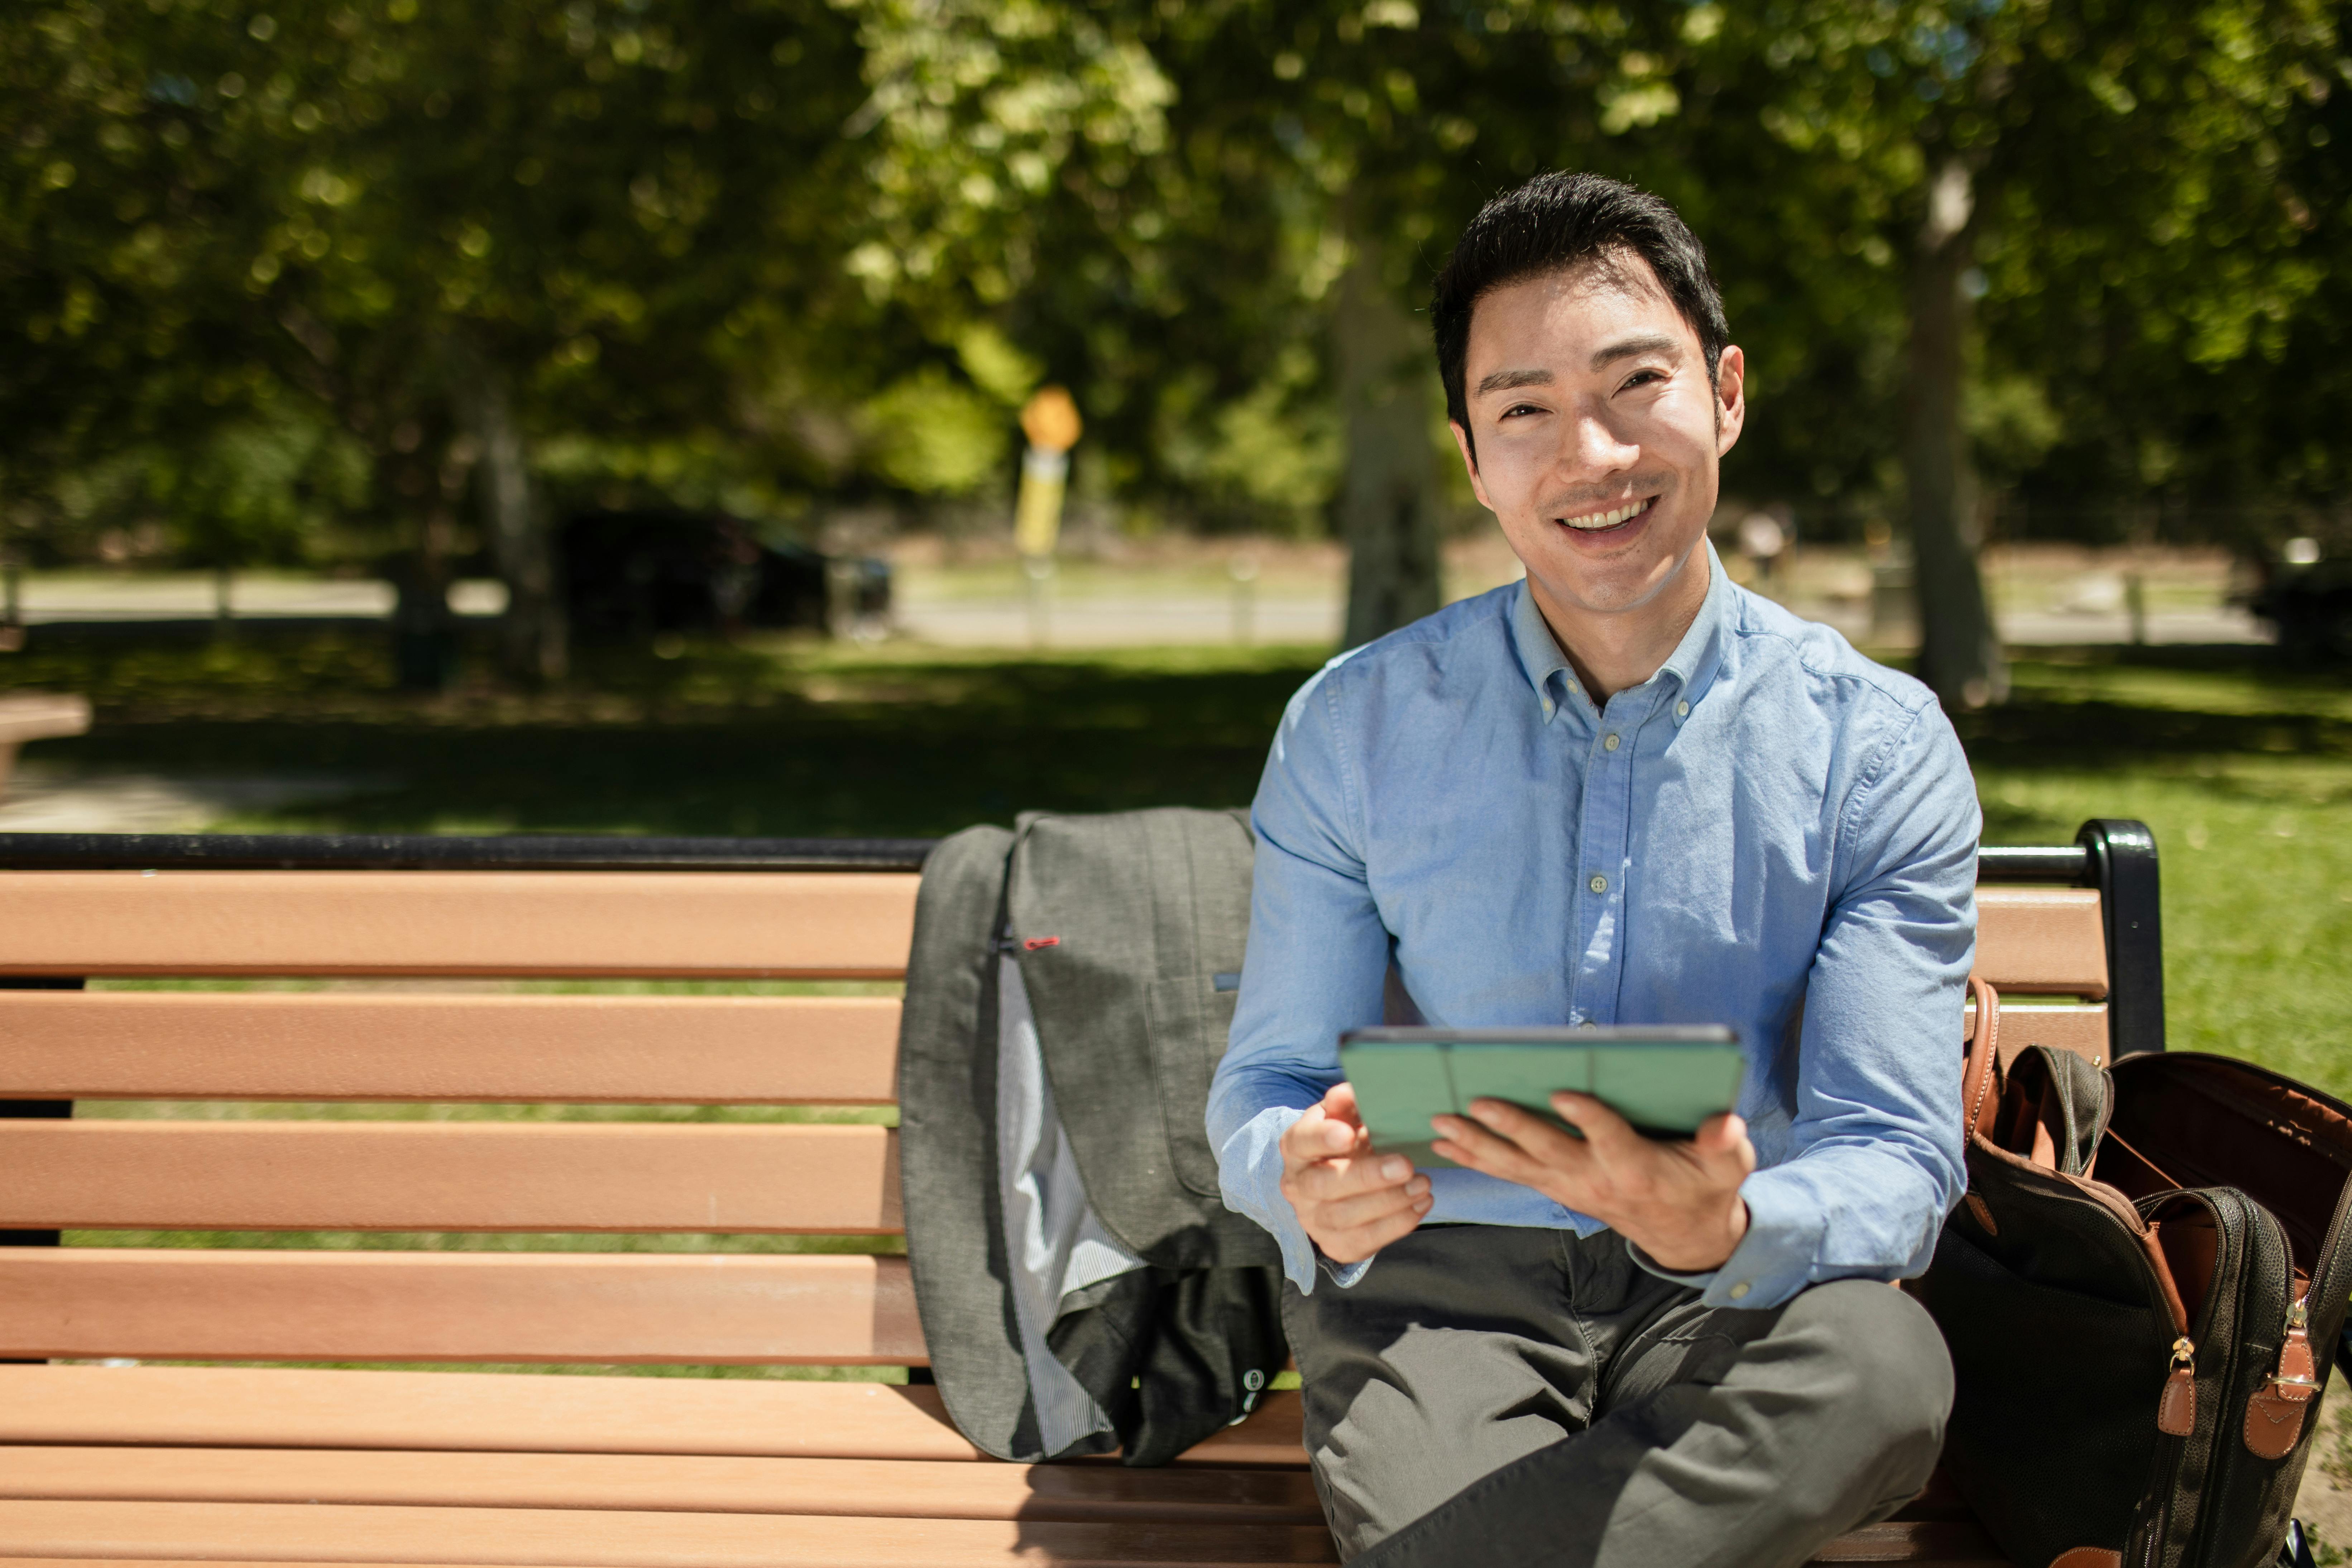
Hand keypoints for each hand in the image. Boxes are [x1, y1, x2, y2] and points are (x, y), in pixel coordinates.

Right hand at [1279, 1082, 1432, 1264]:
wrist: (1341, 1183)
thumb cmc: (1346, 1143)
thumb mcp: (1345, 1117)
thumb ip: (1347, 1104)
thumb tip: (1347, 1093)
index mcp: (1296, 1147)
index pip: (1301, 1142)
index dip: (1322, 1139)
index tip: (1348, 1134)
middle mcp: (1298, 1186)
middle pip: (1323, 1185)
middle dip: (1366, 1176)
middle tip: (1405, 1165)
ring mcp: (1314, 1219)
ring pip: (1345, 1217)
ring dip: (1389, 1202)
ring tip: (1423, 1184)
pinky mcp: (1336, 1245)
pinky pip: (1365, 1241)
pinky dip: (1397, 1224)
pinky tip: (1420, 1204)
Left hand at [1430, 1093, 1753, 1272]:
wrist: (1685, 1233)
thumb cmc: (1704, 1186)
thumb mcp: (1727, 1166)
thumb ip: (1725, 1144)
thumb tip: (1725, 1124)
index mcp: (1636, 1167)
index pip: (1610, 1139)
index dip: (1588, 1117)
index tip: (1563, 1092)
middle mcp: (1595, 1179)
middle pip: (1548, 1151)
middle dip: (1512, 1126)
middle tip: (1477, 1102)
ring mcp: (1569, 1186)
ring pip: (1517, 1164)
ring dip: (1477, 1144)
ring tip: (1440, 1123)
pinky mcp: (1556, 1187)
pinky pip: (1509, 1173)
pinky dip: (1476, 1159)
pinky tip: (1445, 1145)